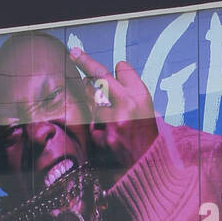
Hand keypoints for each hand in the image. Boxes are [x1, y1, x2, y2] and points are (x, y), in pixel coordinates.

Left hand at [69, 47, 157, 173]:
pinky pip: (91, 123)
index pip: (122, 69)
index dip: (114, 69)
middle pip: (101, 75)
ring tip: (113, 120)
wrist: (145, 169)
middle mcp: (129, 105)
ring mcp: (113, 121)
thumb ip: (130, 90)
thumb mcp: (147, 110)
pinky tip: (109, 137)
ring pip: (93, 101)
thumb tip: (111, 69)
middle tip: (74, 52)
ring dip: (96, 105)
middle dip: (85, 61)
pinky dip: (96, 128)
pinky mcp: (100, 137)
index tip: (99, 56)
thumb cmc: (145, 137)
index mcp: (142, 97)